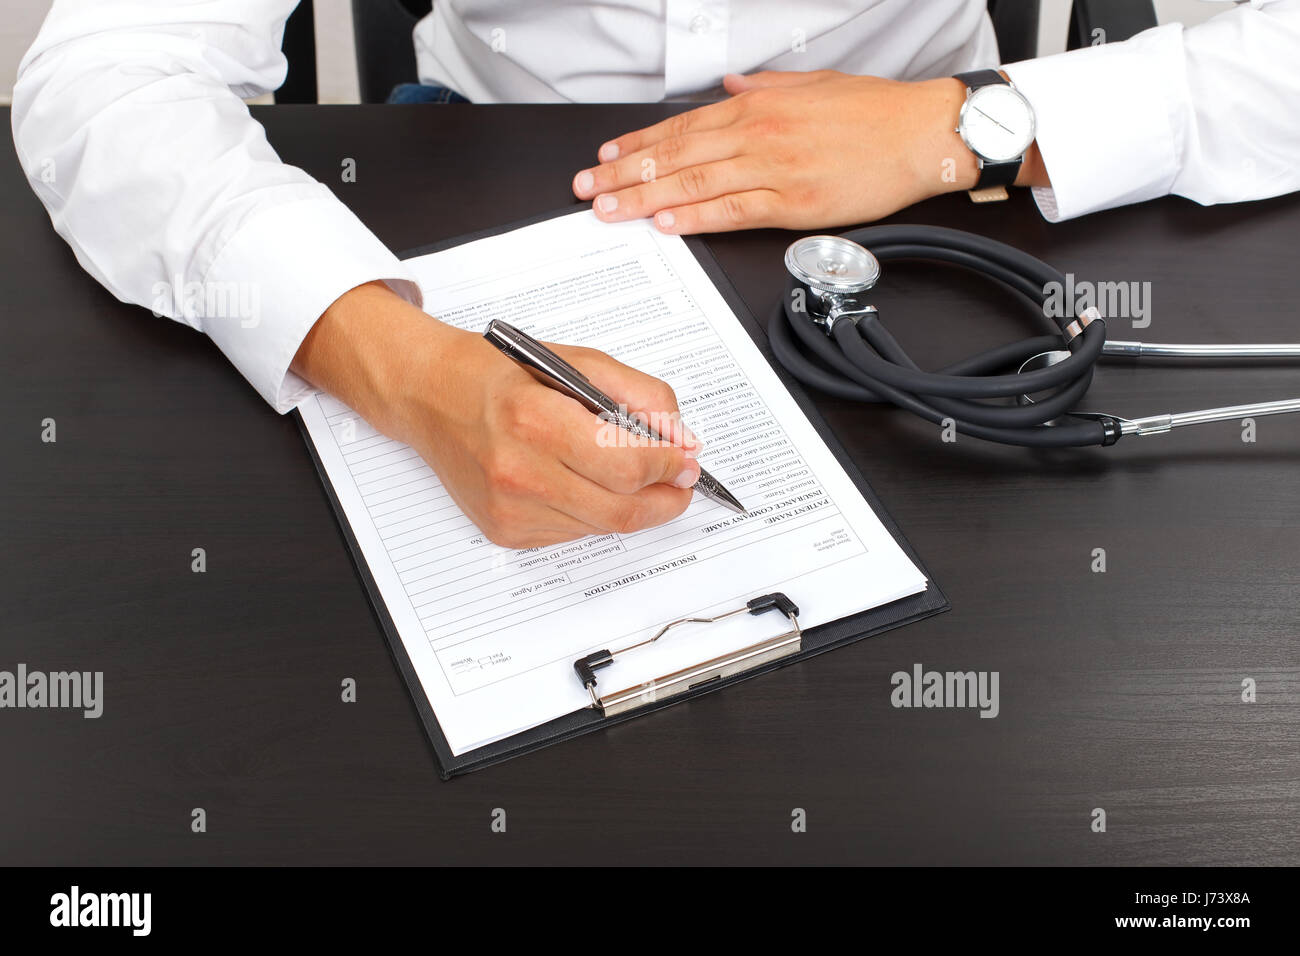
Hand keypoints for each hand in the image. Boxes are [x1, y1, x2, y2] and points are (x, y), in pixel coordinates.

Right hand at [292, 282, 701, 548]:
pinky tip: (584, 485)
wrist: (428, 394)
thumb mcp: (577, 363)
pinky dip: (592, 515)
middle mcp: (519, 472)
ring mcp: (509, 509)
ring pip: (600, 528)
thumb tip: (682, 438)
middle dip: (664, 500)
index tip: (686, 459)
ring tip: (637, 480)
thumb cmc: (497, 374)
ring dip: (630, 508)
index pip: (626, 466)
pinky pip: (571, 535)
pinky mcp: (504, 531)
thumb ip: (639, 397)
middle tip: (681, 483)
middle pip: (620, 511)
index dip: (668, 467)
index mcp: (537, 420)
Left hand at [572, 70, 1043, 234]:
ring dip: (644, 198)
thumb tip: (731, 84)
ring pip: (693, 182)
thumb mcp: (811, 85)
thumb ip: (765, 86)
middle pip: (675, 155)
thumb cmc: (874, 111)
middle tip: (588, 187)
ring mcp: (772, 167)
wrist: (921, 132)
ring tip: (609, 209)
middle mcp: (757, 132)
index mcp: (758, 104)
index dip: (639, 144)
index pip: (681, 127)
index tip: (607, 156)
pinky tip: (666, 223)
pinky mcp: (791, 201)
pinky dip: (695, 216)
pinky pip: (731, 210)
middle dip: (624, 173)